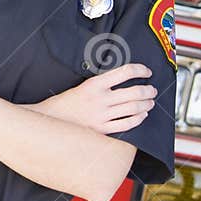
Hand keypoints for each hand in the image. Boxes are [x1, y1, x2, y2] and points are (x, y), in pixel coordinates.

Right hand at [30, 63, 157, 133]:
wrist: (49, 120)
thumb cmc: (64, 103)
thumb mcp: (82, 86)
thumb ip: (101, 84)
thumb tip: (123, 80)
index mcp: (94, 84)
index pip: (124, 72)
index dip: (140, 70)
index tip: (147, 71)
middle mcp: (100, 99)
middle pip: (134, 92)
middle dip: (148, 90)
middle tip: (152, 89)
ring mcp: (102, 115)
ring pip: (134, 108)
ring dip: (146, 104)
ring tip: (150, 102)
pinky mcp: (102, 130)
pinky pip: (127, 124)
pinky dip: (138, 119)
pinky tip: (142, 115)